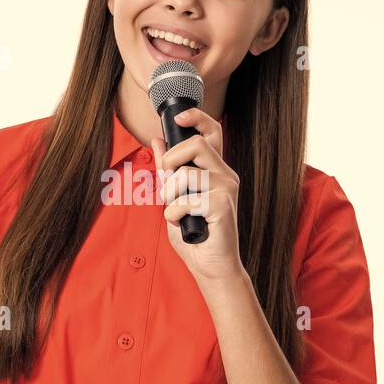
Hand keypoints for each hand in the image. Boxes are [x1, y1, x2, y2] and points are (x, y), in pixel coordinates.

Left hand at [150, 107, 244, 283]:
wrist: (211, 266)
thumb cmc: (194, 233)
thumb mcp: (174, 197)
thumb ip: (169, 171)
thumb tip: (157, 140)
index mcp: (215, 169)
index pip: (212, 131)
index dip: (197, 117)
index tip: (178, 117)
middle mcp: (225, 175)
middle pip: (197, 143)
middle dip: (172, 160)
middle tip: (168, 184)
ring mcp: (226, 190)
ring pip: (187, 174)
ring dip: (170, 195)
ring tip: (174, 211)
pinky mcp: (223, 207)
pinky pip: (187, 200)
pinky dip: (174, 214)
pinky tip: (182, 224)